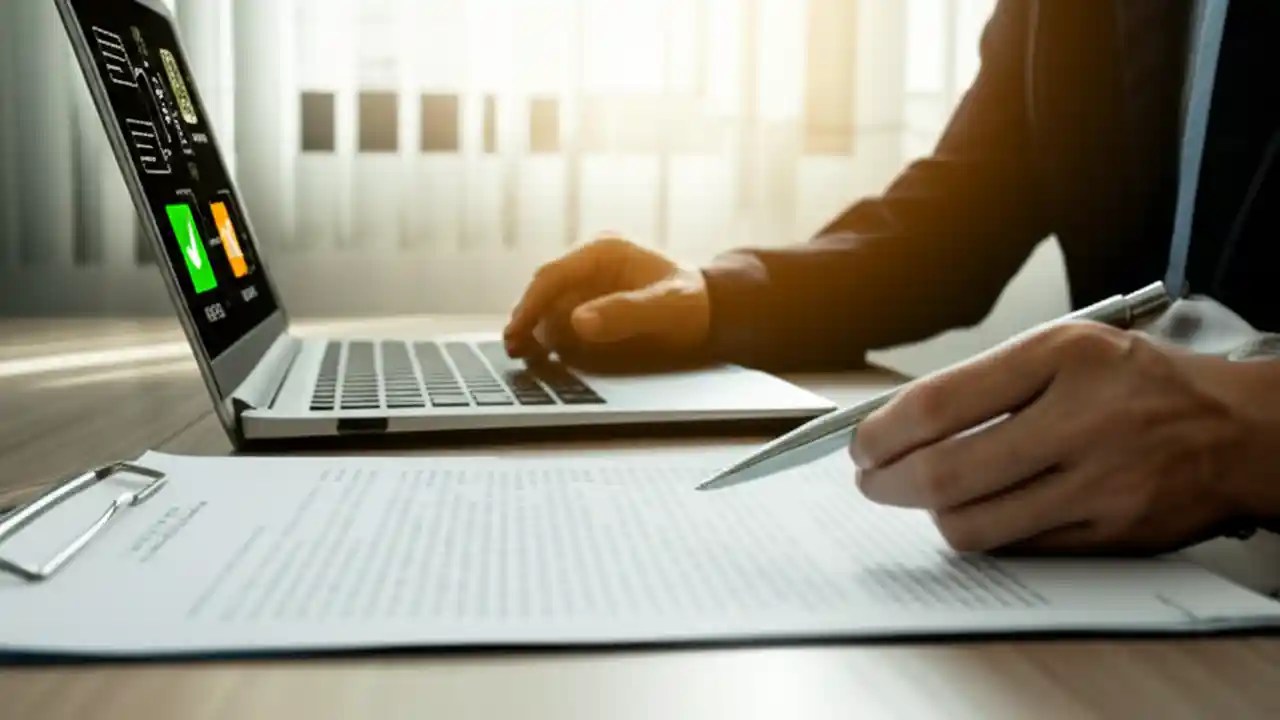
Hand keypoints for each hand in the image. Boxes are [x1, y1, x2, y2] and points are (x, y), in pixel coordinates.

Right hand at [504, 235, 710, 363]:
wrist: (714, 311)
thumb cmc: (694, 305)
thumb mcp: (666, 310)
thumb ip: (625, 313)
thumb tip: (578, 322)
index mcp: (607, 250)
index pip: (554, 275)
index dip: (531, 304)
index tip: (518, 331)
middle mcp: (593, 260)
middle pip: (546, 288)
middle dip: (528, 318)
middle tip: (514, 349)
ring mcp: (591, 280)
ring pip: (550, 303)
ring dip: (536, 327)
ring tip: (526, 354)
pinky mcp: (593, 299)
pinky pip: (562, 314)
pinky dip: (551, 332)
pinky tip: (544, 352)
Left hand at [851, 321, 1279, 554]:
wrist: (1241, 431)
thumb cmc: (1138, 383)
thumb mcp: (1068, 349)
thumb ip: (987, 380)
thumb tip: (898, 422)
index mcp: (1065, 359)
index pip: (940, 404)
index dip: (882, 432)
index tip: (862, 444)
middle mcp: (1084, 422)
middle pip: (946, 473)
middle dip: (887, 484)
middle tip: (870, 482)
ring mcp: (1101, 486)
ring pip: (974, 525)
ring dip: (932, 514)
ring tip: (926, 496)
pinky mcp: (1113, 537)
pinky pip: (1018, 551)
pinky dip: (985, 535)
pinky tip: (982, 512)